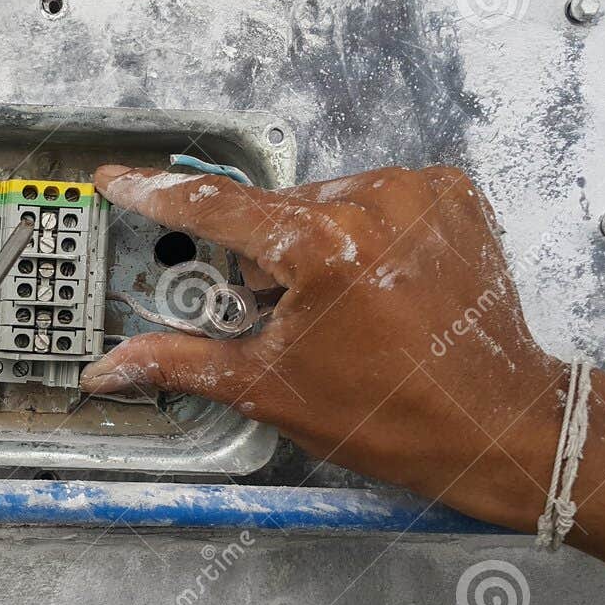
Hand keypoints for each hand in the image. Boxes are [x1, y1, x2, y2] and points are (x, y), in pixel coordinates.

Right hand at [84, 164, 604, 596]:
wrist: (497, 425)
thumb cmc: (391, 416)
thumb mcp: (272, 390)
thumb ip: (182, 363)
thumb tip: (107, 371)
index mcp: (322, 247)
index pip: (216, 209)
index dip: (157, 195)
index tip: (117, 180)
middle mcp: (373, 201)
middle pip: (274, 211)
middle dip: (261, 258)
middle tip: (275, 313)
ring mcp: (419, 193)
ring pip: (325, 202)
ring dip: (313, 243)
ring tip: (339, 308)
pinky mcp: (452, 196)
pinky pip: (378, 199)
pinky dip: (362, 232)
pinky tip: (376, 284)